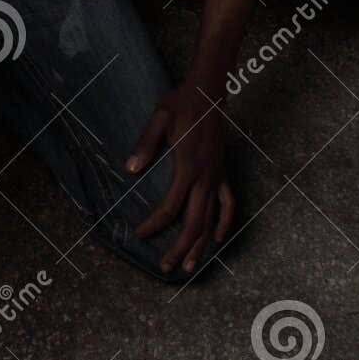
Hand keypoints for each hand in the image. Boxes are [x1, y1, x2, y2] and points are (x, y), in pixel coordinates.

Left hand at [130, 84, 234, 273]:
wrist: (208, 92)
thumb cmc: (181, 104)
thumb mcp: (159, 118)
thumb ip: (145, 144)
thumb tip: (130, 168)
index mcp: (187, 166)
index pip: (171, 206)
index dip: (155, 224)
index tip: (140, 234)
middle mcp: (205, 177)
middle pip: (194, 222)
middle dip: (179, 247)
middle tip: (164, 267)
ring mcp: (216, 176)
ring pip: (211, 219)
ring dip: (200, 244)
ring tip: (188, 266)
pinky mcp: (222, 172)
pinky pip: (228, 204)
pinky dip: (225, 223)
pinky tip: (219, 239)